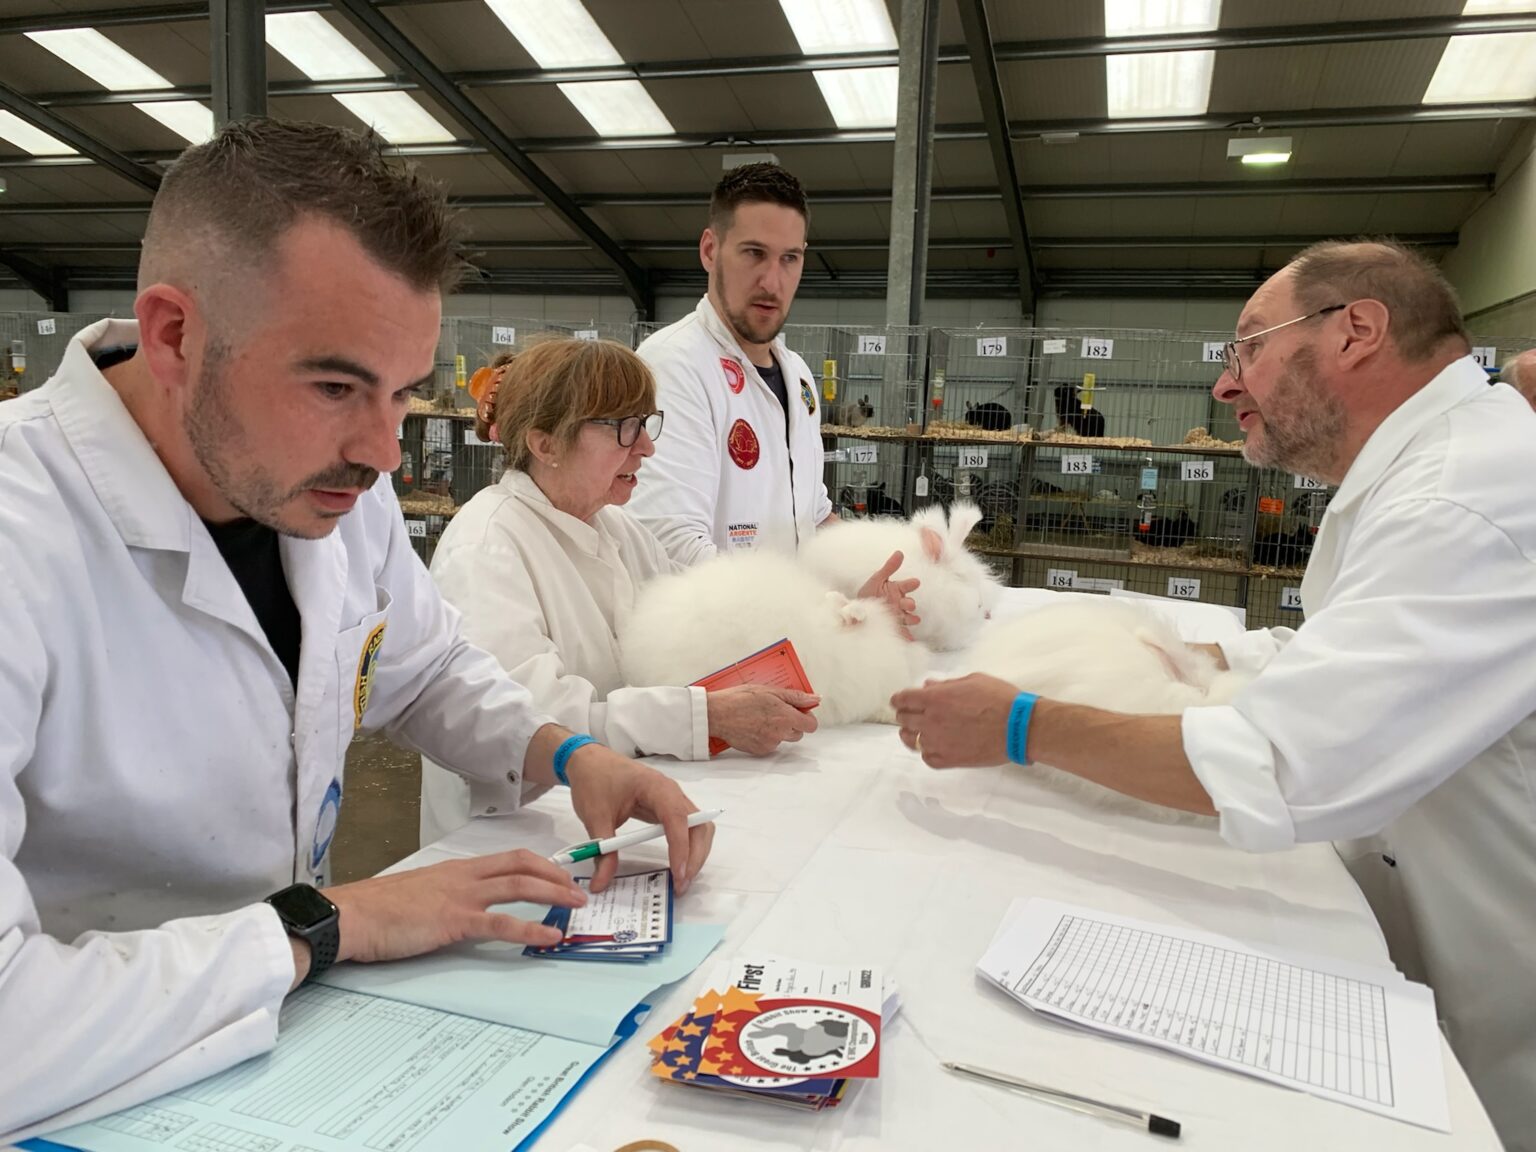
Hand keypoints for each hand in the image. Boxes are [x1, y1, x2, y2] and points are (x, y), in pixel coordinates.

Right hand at [322, 849, 586, 965]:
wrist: (352, 916)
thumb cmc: (377, 909)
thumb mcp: (419, 894)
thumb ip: (444, 895)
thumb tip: (461, 907)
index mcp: (457, 869)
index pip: (509, 858)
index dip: (539, 865)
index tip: (558, 875)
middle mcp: (464, 876)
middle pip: (522, 865)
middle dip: (555, 875)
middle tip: (577, 889)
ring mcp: (461, 896)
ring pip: (520, 887)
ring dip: (553, 895)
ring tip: (576, 906)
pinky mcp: (454, 920)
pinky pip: (502, 924)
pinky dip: (531, 929)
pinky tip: (549, 937)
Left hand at [563, 744, 714, 894]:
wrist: (589, 761)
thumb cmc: (594, 781)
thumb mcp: (595, 817)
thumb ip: (603, 851)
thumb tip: (601, 884)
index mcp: (656, 788)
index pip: (678, 818)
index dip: (681, 847)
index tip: (677, 874)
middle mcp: (672, 793)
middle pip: (699, 825)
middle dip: (696, 857)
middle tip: (681, 885)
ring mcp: (673, 800)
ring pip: (699, 828)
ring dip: (696, 854)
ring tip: (681, 880)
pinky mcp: (669, 808)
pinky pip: (689, 829)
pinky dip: (689, 848)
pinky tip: (677, 865)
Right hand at [707, 683, 819, 755]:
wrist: (717, 714)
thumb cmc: (739, 699)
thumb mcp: (770, 691)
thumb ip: (795, 697)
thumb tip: (815, 699)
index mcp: (786, 717)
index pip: (811, 725)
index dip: (806, 716)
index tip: (799, 710)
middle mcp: (780, 733)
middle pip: (799, 733)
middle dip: (792, 723)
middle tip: (777, 711)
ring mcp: (770, 744)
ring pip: (784, 739)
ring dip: (779, 730)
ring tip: (762, 717)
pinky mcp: (759, 750)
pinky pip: (770, 745)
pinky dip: (766, 737)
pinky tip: (754, 726)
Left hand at [856, 550, 920, 638]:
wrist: (858, 613)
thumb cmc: (870, 593)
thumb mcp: (877, 579)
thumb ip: (889, 567)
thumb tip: (899, 552)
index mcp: (897, 590)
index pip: (907, 585)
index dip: (911, 584)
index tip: (915, 582)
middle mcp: (900, 603)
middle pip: (910, 603)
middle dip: (910, 603)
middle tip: (907, 603)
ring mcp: (899, 616)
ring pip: (910, 617)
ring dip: (912, 618)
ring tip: (912, 619)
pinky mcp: (896, 628)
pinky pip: (905, 633)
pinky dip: (908, 636)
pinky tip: (910, 640)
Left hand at [890, 674, 1017, 767]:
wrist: (1019, 727)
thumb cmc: (999, 699)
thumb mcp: (972, 681)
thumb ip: (946, 684)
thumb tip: (928, 685)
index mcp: (935, 699)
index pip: (902, 699)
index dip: (899, 699)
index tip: (899, 701)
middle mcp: (931, 721)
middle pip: (903, 720)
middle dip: (905, 715)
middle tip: (911, 714)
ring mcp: (938, 742)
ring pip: (910, 741)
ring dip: (912, 734)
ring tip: (918, 732)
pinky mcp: (950, 760)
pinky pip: (927, 758)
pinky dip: (928, 752)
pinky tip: (934, 747)